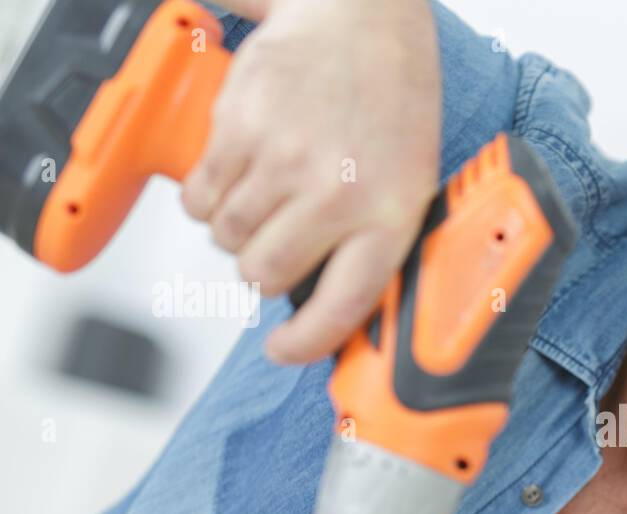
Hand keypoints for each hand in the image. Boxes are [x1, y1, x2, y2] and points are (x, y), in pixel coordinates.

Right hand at [181, 0, 441, 363]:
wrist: (357, 18)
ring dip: (237, 229)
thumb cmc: (390, 101)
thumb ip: (375, 244)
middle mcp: (334, 194)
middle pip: (263, 274)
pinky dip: (208, 196)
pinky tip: (242, 170)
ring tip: (270, 191)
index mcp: (388, 216)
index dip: (305, 342)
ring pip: (226, 239)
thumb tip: (342, 311)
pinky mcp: (236, 131)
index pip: (341, 305)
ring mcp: (281, 162)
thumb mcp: (411, 183)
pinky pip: (197, 199)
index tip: (284, 350)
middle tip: (280, 239)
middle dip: (263, 268)